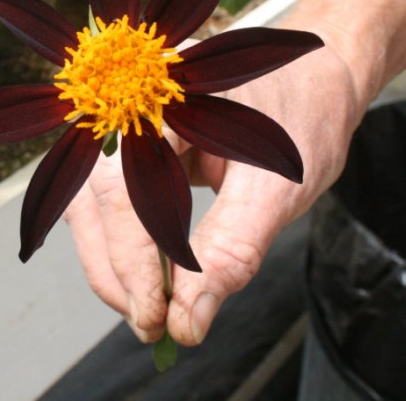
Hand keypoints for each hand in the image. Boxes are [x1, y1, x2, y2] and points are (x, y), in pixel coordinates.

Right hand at [63, 38, 361, 344]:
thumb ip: (232, 249)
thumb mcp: (279, 187)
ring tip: (148, 311)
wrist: (313, 81)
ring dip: (111, 264)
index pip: (124, 187)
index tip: (156, 315)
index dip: (133, 257)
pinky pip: (111, 204)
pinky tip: (149, 278)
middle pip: (95, 198)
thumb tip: (188, 320)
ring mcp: (129, 130)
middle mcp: (133, 108)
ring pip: (92, 205)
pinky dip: (123, 248)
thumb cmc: (300, 119)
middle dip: (116, 269)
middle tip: (150, 324)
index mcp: (165, 99)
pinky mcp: (136, 153)